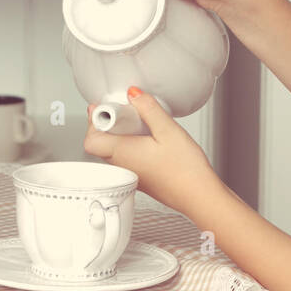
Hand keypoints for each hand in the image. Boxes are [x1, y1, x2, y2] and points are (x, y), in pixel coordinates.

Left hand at [82, 87, 222, 216]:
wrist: (199, 196)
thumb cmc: (186, 170)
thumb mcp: (168, 130)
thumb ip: (149, 109)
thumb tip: (133, 94)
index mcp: (123, 153)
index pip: (91, 139)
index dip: (95, 121)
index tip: (111, 108)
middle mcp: (123, 166)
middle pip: (100, 144)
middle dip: (107, 125)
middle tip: (124, 112)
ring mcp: (131, 174)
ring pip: (113, 151)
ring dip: (119, 136)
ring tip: (138, 125)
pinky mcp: (141, 178)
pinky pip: (126, 159)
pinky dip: (131, 147)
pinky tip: (148, 141)